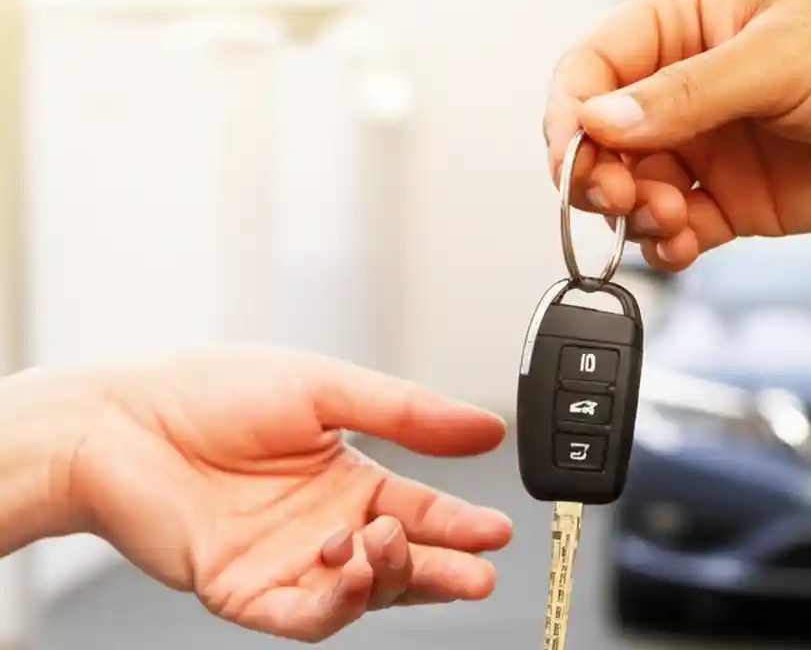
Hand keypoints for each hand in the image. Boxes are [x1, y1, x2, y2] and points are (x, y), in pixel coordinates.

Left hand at [8, 345, 510, 641]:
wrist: (120, 418)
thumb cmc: (212, 390)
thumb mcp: (326, 387)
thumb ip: (408, 413)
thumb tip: (486, 427)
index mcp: (349, 479)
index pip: (421, 511)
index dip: (460, 524)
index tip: (497, 529)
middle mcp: (325, 527)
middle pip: (401, 564)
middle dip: (443, 571)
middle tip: (478, 572)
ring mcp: (287, 563)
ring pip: (360, 595)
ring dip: (387, 577)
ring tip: (390, 543)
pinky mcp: (245, 591)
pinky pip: (303, 615)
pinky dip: (334, 602)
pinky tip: (350, 571)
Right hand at [545, 0, 810, 270]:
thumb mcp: (779, 60)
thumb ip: (685, 96)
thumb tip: (600, 120)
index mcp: (689, 15)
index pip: (593, 64)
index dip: (571, 114)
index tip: (572, 159)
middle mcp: (690, 78)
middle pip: (603, 134)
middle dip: (599, 171)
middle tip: (621, 195)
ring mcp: (712, 141)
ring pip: (633, 187)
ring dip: (636, 212)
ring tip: (673, 218)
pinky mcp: (737, 196)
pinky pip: (679, 227)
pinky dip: (670, 242)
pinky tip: (686, 241)